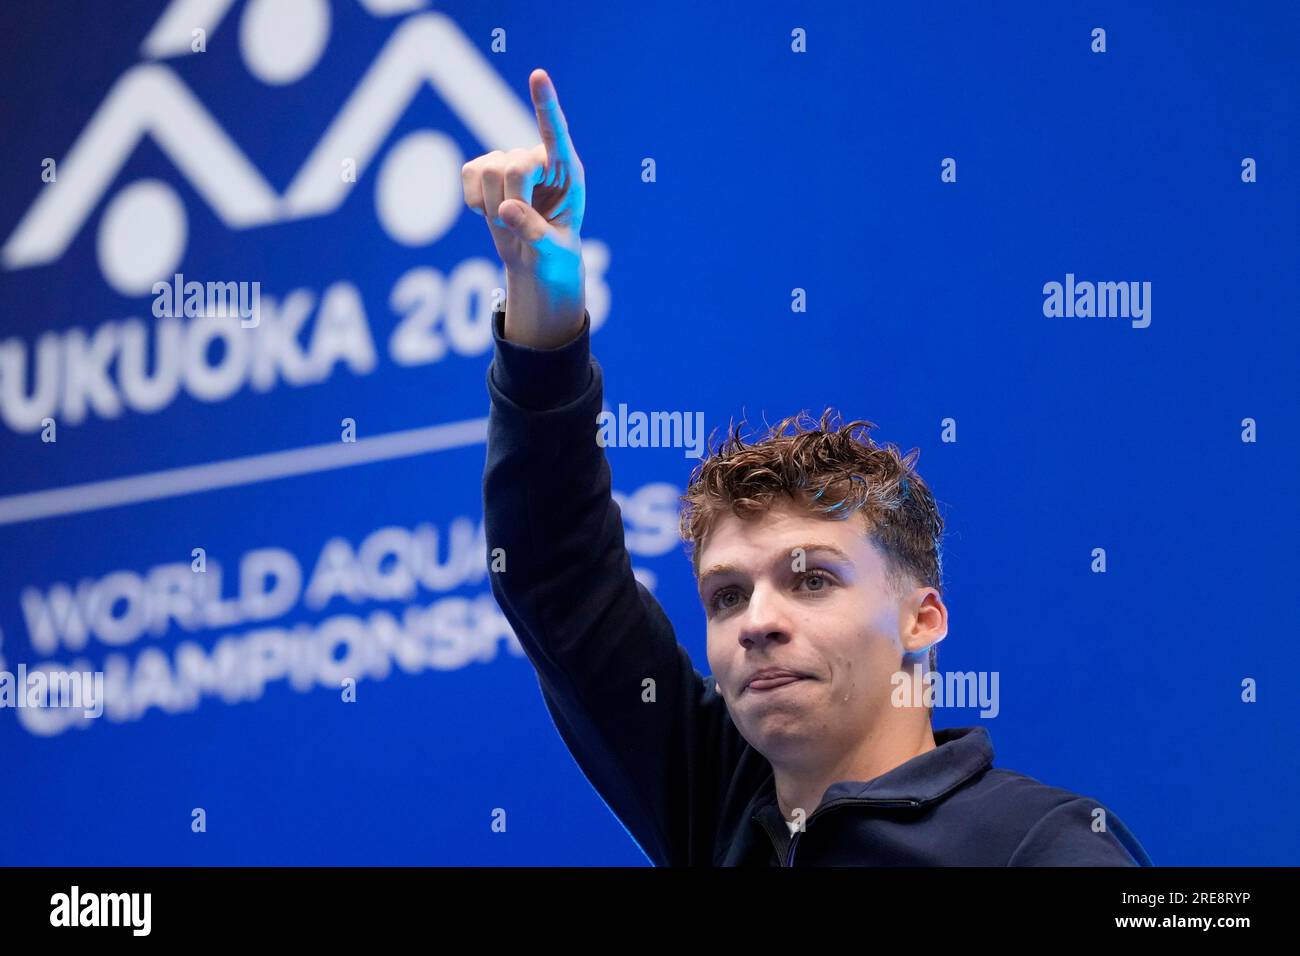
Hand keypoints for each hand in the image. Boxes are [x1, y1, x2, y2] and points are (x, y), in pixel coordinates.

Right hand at [461, 68, 585, 347]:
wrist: (535, 260)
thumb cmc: (554, 254)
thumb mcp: (553, 252)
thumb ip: (535, 232)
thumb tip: (507, 209)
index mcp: (567, 171)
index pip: (556, 133)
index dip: (545, 105)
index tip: (538, 76)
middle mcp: (540, 158)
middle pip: (514, 166)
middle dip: (513, 202)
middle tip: (522, 224)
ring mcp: (510, 159)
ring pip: (489, 170)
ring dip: (494, 205)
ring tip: (510, 219)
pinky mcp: (485, 168)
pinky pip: (469, 174)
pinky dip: (474, 200)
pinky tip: (490, 210)